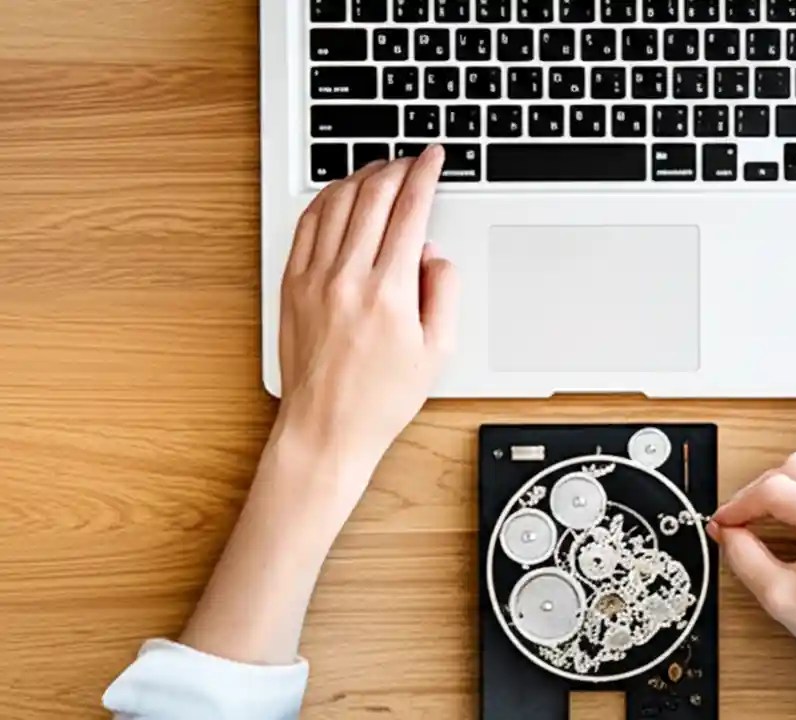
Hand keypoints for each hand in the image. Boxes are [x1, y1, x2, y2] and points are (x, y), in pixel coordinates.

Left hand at [277, 148, 458, 478]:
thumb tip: (434, 253)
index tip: (434, 157)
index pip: (410, 210)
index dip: (426, 174)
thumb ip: (445, 292)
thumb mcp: (439, 350)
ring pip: (336, 202)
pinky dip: (326, 199)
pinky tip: (341, 195)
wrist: (327, 426)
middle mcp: (348, 277)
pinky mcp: (292, 284)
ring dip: (362, 177)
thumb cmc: (382, 398)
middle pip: (373, 196)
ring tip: (381, 171)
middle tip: (413, 160)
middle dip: (398, 168)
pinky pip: (307, 224)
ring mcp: (314, 278)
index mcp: (390, 292)